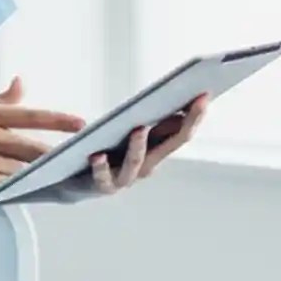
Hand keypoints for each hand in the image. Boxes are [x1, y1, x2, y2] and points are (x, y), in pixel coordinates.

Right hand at [0, 76, 84, 194]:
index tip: (79, 123)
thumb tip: (22, 82)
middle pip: (31, 146)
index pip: (30, 115)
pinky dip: (22, 180)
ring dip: (39, 169)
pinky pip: (11, 181)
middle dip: (55, 152)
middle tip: (76, 152)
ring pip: (23, 166)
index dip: (57, 120)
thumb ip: (3, 100)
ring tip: (57, 168)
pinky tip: (33, 180)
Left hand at [87, 93, 209, 194]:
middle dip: (184, 123)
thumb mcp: (131, 133)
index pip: (182, 134)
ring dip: (139, 146)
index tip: (205, 95)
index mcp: (156, 152)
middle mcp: (146, 167)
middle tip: (193, 102)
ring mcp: (125, 178)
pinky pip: (103, 177)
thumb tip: (180, 109)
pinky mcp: (102, 185)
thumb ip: (154, 125)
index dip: (195, 116)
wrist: (76, 180)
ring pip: (136, 163)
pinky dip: (101, 167)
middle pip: (169, 146)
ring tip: (139, 128)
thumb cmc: (107, 150)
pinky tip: (98, 155)